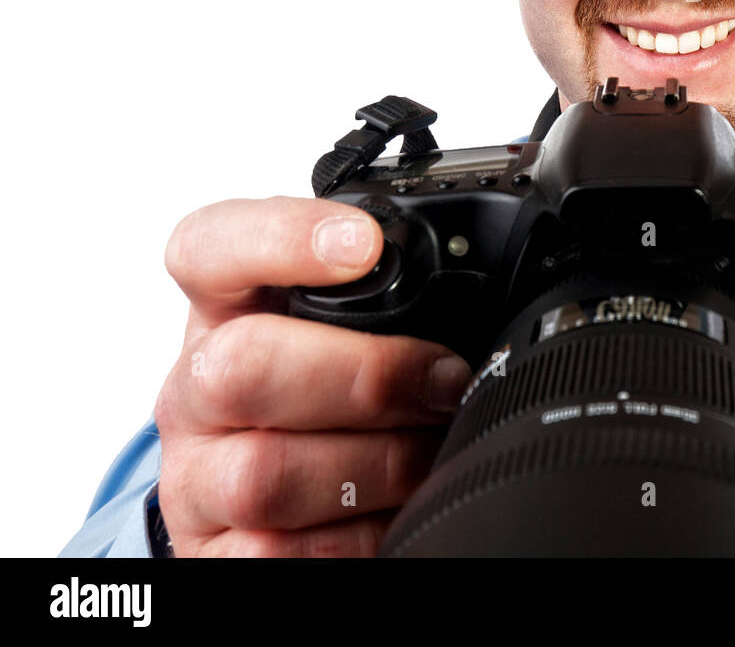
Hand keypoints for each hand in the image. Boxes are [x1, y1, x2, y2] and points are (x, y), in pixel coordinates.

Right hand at [154, 196, 471, 556]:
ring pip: (266, 474)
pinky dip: (361, 534)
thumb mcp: (350, 327)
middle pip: (241, 367)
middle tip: (444, 379)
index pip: (209, 247)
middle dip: (367, 375)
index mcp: (226, 309)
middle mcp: (195, 388)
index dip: (281, 238)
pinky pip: (281, 556)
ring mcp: (196, 477)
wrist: (268, 499)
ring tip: (432, 449)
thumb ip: (386, 295)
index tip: (364, 244)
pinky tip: (397, 508)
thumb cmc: (325, 391)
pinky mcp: (215, 556)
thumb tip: (479, 290)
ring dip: (378, 463)